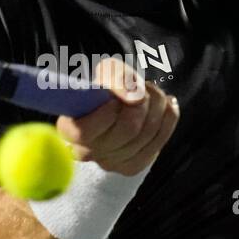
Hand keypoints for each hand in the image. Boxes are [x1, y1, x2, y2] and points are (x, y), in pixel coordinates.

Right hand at [55, 57, 179, 175]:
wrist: (117, 104)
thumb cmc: (107, 88)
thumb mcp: (107, 71)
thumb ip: (117, 78)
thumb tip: (135, 97)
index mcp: (69, 128)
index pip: (84, 131)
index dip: (106, 113)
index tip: (114, 99)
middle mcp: (86, 151)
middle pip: (126, 130)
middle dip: (141, 102)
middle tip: (141, 88)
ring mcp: (110, 163)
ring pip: (146, 134)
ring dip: (156, 105)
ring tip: (150, 92)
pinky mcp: (131, 167)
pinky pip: (160, 140)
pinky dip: (168, 117)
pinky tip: (164, 105)